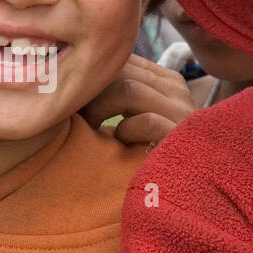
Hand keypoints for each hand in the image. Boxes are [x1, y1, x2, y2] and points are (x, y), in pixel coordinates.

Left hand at [81, 54, 196, 145]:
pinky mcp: (182, 134)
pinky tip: (118, 142)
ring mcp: (182, 110)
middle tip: (71, 112)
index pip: (120, 59)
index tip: (70, 95)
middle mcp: (175, 88)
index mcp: (162, 79)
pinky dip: (125, 131)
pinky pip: (146, 121)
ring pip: (128, 90)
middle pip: (120, 70)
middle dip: (90, 90)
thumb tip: (76, 80)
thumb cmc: (143, 155)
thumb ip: (114, 95)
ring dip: (99, 109)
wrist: (182, 193)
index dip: (90, 75)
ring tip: (89, 128)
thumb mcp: (129, 117)